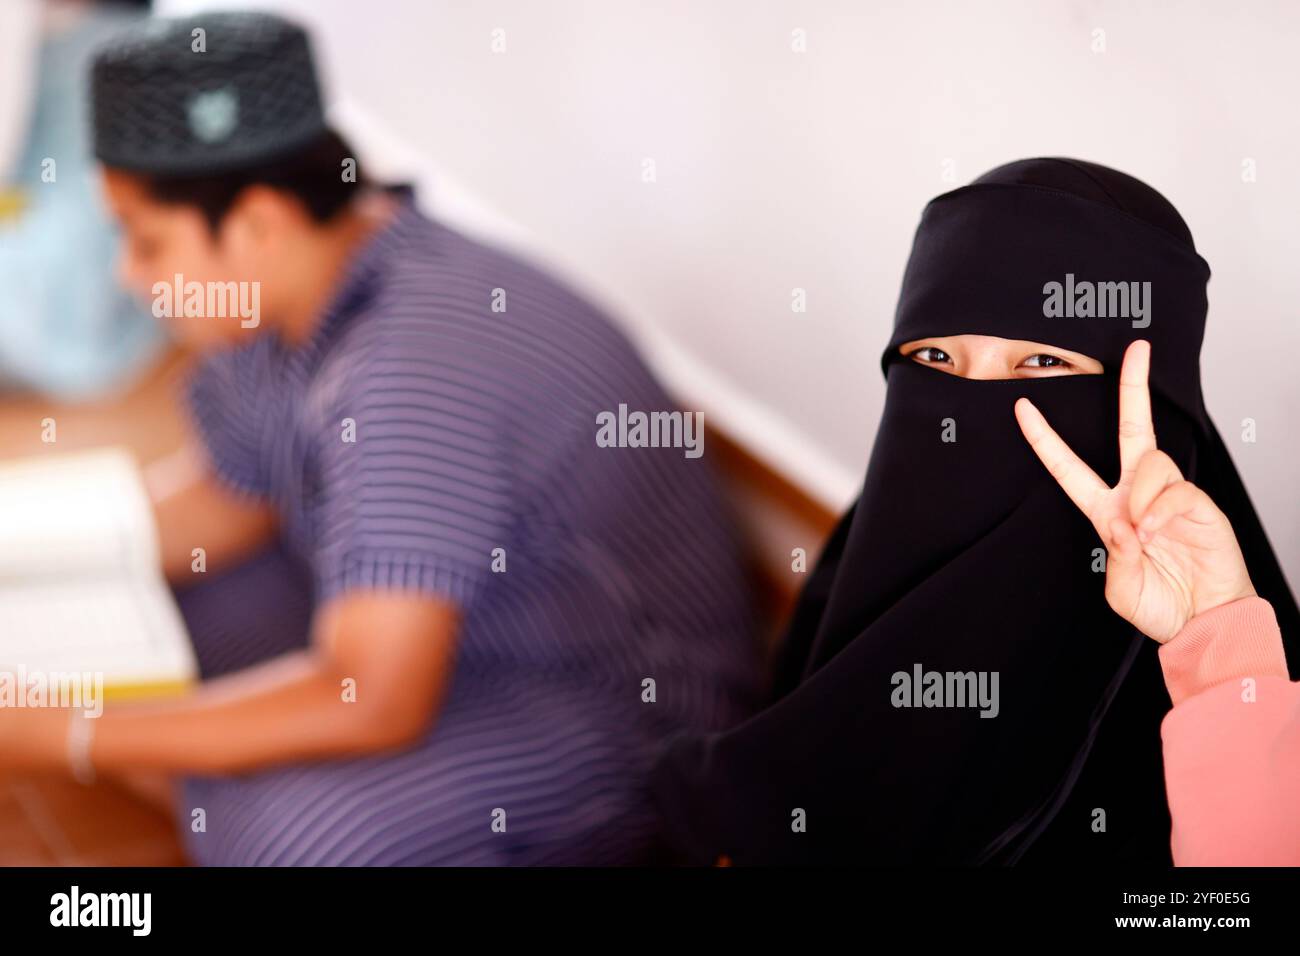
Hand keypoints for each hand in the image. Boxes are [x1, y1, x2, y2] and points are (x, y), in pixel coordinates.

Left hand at [1014, 340, 1255, 643]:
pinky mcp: (1200, 503)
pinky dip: (1163, 511)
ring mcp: (1169, 495)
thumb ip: (1116, 557)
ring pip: (1150, 462)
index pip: (1069, 467)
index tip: (1024, 407)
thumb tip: (1126, 522)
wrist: (1205, 624)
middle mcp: (1138, 495)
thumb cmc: (1163, 607)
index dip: (1045, 438)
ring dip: (1142, 496)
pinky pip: (1175, 489)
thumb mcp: (1120, 589)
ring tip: (1146, 532)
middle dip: (1134, 387)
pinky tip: (1161, 532)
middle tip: (1136, 350)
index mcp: (1107, 511)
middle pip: (1133, 428)